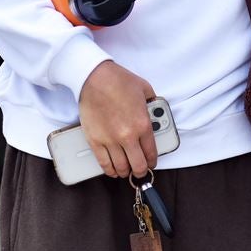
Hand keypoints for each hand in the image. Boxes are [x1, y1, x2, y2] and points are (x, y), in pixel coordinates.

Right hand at [78, 59, 158, 178]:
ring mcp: (110, 140)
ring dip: (125, 172)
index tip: (151, 163)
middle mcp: (128, 136)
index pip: (151, 152)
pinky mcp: (94, 141)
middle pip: (137, 165)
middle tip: (140, 170)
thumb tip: (156, 111)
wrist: (95, 78)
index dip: (152, 161)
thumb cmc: (119, 81)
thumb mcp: (145, 89)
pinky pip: (103, 163)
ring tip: (127, 169)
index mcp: (143, 124)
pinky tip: (113, 170)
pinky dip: (109, 170)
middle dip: (140, 171)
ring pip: (120, 167)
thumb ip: (153, 103)